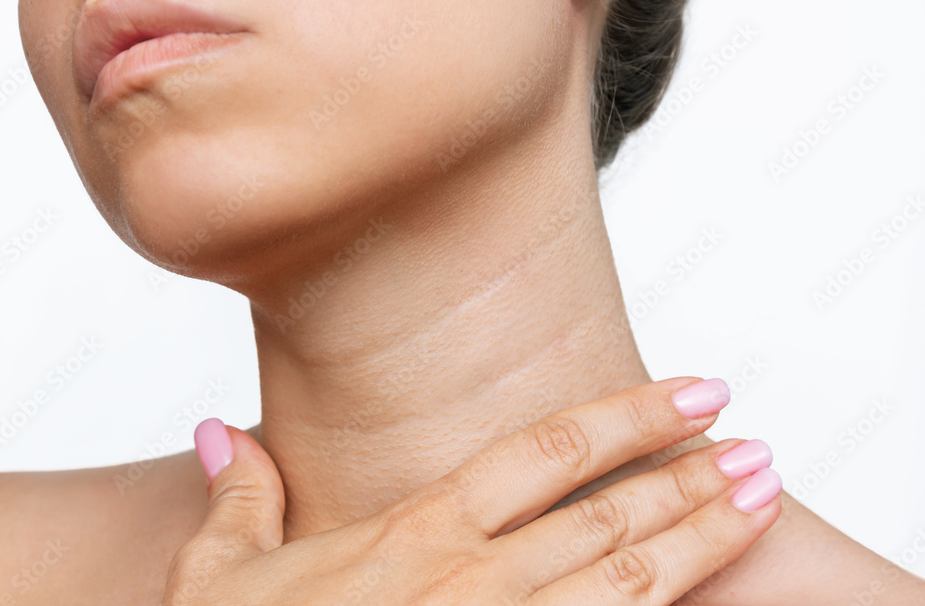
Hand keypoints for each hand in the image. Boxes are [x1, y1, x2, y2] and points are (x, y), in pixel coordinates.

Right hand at [163, 376, 781, 604]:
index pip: (544, 451)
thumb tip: (218, 430)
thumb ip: (237, 496)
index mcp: (411, 535)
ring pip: (624, 585)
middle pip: (605, 515)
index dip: (629, 416)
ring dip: (701, 540)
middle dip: (690, 476)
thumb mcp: (218, 577)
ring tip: (760, 499)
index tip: (696, 393)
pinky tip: (704, 597)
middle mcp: (465, 583)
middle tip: (758, 447)